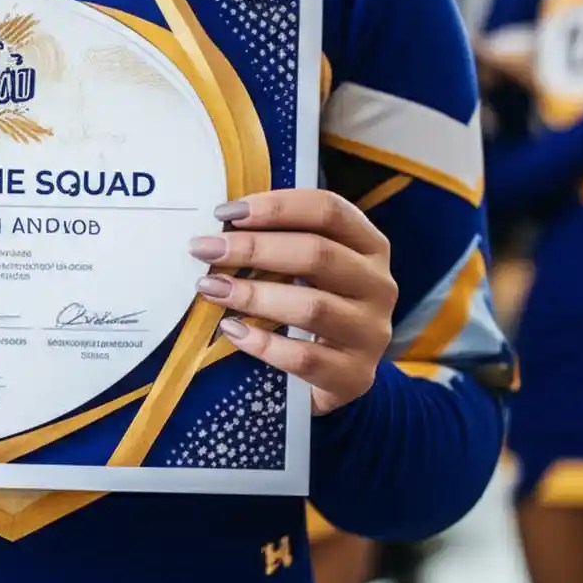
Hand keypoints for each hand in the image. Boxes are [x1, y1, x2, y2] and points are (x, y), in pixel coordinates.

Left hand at [189, 189, 397, 414]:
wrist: (338, 376)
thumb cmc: (313, 306)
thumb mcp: (309, 270)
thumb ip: (279, 244)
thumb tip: (217, 228)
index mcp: (369, 246)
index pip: (329, 211)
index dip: (277, 206)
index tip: (226, 212)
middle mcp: (378, 285)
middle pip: (317, 255)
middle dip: (253, 248)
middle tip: (205, 248)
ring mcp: (370, 332)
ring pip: (312, 307)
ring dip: (253, 294)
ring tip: (210, 288)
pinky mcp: (354, 375)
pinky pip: (303, 357)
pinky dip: (263, 343)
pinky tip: (231, 330)